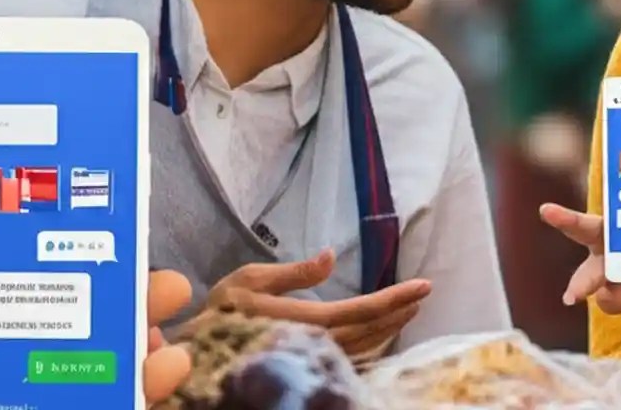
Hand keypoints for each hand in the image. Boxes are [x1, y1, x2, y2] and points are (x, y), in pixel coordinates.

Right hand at [196, 250, 430, 361]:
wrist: (197, 351)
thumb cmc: (221, 311)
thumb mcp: (249, 280)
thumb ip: (294, 273)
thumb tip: (329, 256)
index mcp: (300, 321)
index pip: (359, 311)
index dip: (393, 299)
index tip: (422, 286)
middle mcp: (311, 345)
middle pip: (369, 333)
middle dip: (398, 312)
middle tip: (422, 294)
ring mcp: (311, 360)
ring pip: (363, 348)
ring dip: (389, 327)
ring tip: (408, 308)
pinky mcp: (308, 364)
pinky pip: (350, 357)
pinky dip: (371, 343)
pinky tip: (381, 331)